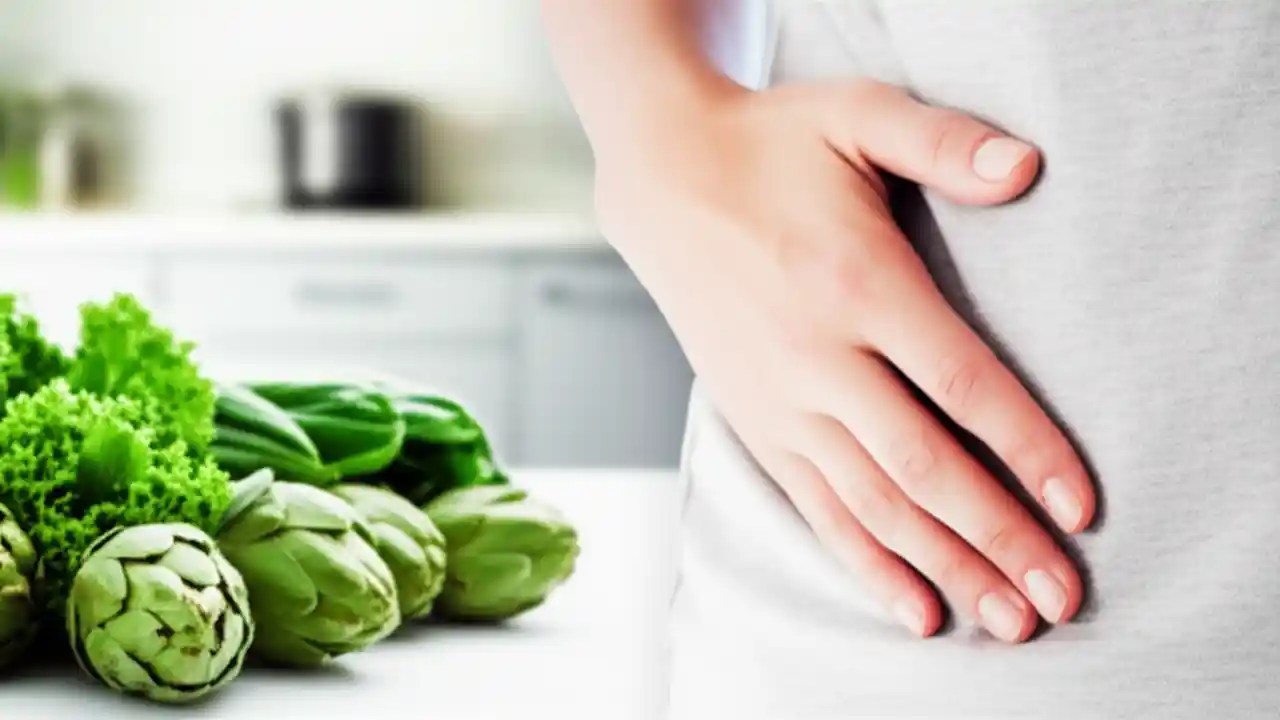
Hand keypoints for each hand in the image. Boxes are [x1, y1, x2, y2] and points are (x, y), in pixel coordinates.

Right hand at [596, 79, 1095, 642]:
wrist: (664, 178)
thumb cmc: (771, 144)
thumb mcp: (856, 114)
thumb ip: (943, 140)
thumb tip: (1027, 168)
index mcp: (858, 283)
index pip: (962, 385)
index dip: (1027, 450)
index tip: (1081, 508)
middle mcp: (818, 357)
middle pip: (922, 466)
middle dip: (997, 538)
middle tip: (1058, 600)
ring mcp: (780, 398)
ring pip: (871, 503)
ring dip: (943, 566)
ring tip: (1006, 622)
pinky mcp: (755, 421)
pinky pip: (815, 506)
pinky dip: (866, 563)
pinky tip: (914, 607)